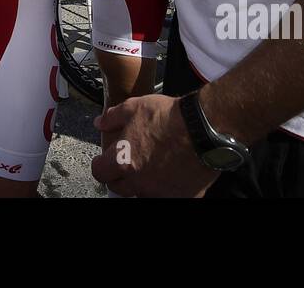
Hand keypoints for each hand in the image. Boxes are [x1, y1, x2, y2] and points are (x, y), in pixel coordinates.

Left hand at [91, 93, 216, 196]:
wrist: (203, 128)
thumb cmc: (169, 117)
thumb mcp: (134, 107)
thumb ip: (112, 117)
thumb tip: (99, 123)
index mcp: (122, 161)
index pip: (100, 173)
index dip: (101, 164)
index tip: (105, 160)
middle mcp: (138, 182)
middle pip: (119, 188)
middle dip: (120, 176)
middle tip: (129, 163)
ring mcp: (160, 192)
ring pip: (143, 193)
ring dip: (143, 183)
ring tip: (152, 166)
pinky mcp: (182, 196)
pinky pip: (169, 195)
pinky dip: (168, 187)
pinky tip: (173, 172)